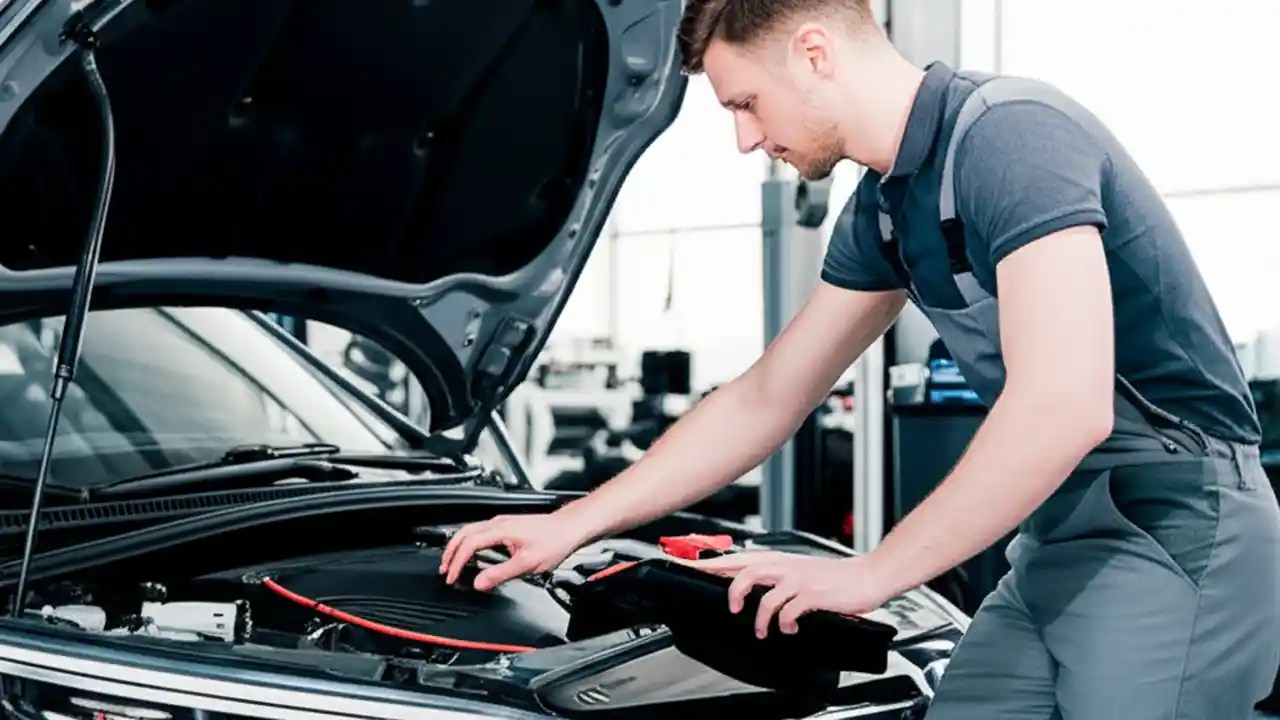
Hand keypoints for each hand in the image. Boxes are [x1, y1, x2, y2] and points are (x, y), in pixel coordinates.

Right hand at [439, 513, 586, 590]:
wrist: (570, 527)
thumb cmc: (555, 541)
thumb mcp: (527, 564)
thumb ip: (500, 574)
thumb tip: (479, 582)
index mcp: (500, 529)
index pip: (468, 545)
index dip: (456, 562)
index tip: (451, 577)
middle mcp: (498, 522)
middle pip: (463, 534)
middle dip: (450, 552)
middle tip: (443, 569)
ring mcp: (502, 522)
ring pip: (470, 531)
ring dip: (458, 546)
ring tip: (451, 562)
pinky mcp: (508, 525)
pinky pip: (480, 532)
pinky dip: (469, 543)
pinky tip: (471, 552)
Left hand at [691, 551, 894, 637]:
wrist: (867, 577)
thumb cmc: (835, 577)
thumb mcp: (800, 571)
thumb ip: (776, 576)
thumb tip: (751, 586)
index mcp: (781, 560)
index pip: (739, 558)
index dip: (713, 563)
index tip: (691, 568)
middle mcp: (787, 567)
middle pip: (746, 570)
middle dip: (731, 588)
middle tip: (729, 608)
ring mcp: (800, 579)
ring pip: (765, 594)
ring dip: (759, 617)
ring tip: (762, 630)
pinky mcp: (813, 594)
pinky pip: (789, 610)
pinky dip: (784, 623)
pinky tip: (789, 628)